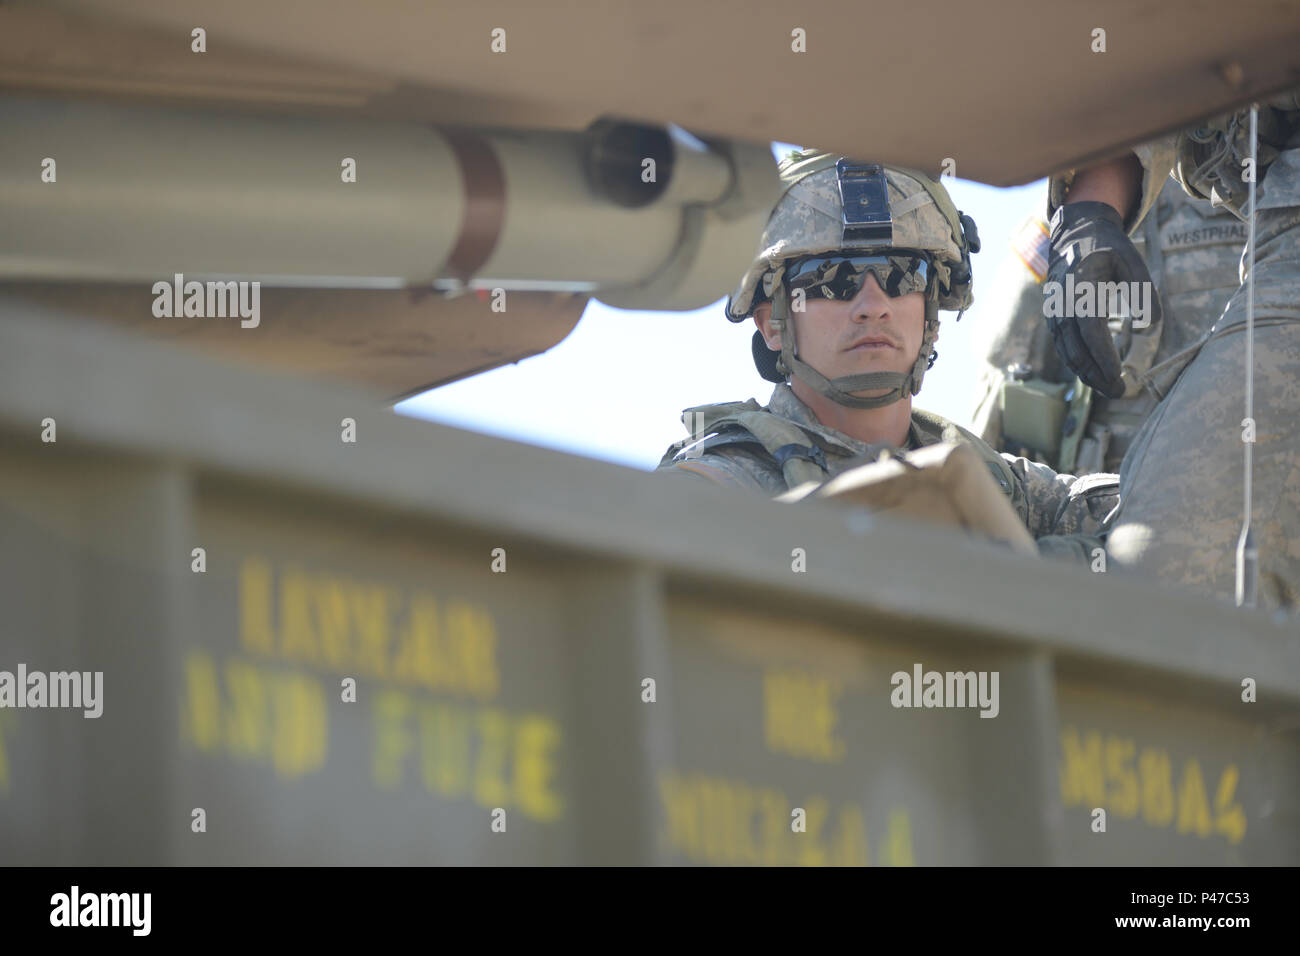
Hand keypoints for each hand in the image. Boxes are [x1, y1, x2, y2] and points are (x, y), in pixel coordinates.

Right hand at [1044, 201, 1160, 398]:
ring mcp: (1055, 314)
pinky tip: (1096, 376)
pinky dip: (1080, 365)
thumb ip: (1142, 288)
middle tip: (1119, 392)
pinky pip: (1065, 348)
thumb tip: (1152, 322)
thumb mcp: (1130, 258)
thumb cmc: (1107, 247)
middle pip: (1075, 348)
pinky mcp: (1056, 321)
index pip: (1089, 328)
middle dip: (1096, 373)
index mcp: (1079, 287)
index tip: (1118, 374)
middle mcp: (1061, 304)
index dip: (1102, 354)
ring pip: (1068, 353)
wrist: (1074, 236)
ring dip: (1087, 374)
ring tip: (1111, 389)